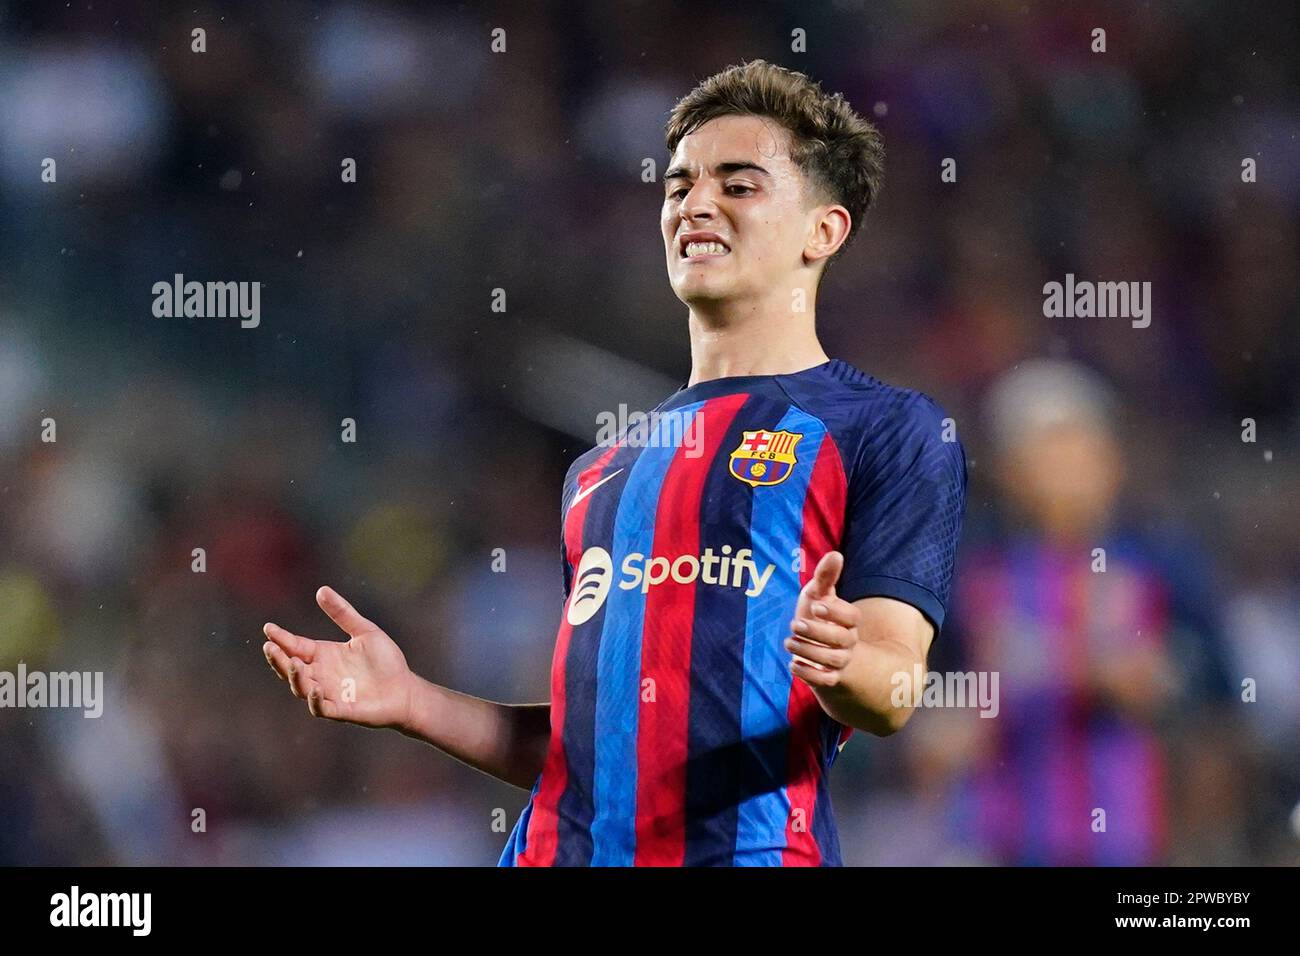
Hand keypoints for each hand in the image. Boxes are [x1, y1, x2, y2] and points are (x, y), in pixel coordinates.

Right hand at [262, 586, 413, 729]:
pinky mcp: (342, 710)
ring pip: (301, 688)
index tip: (268, 628)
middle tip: (270, 646)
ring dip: (294, 677)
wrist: (406, 690)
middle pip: (291, 668)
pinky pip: (322, 708)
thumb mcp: (365, 631)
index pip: (296, 646)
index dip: (281, 638)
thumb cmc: (386, 661)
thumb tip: (321, 590)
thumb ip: (343, 613)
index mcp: (324, 655)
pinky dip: (315, 700)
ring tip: (291, 662)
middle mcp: (322, 675)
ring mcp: (329, 693)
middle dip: (278, 659)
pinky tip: (315, 687)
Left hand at [784, 550, 861, 689]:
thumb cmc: (817, 616)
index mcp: (848, 621)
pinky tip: (792, 665)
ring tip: (788, 641)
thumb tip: (835, 554)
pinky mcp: (829, 678)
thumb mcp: (819, 595)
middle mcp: (848, 641)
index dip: (837, 612)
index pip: (852, 617)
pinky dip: (809, 674)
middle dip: (819, 632)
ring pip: (832, 660)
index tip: (817, 606)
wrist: (817, 648)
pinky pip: (825, 680)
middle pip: (842, 639)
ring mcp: (840, 661)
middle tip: (796, 623)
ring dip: (809, 651)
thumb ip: (826, 577)